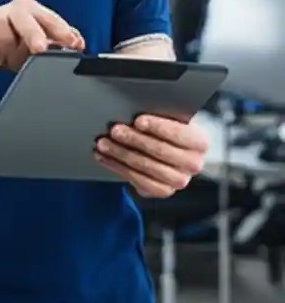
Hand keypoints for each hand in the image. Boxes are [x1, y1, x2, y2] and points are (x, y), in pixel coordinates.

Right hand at [0, 0, 84, 75]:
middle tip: (40, 49)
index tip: (73, 44)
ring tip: (8, 57)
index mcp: (30, 11)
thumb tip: (79, 41)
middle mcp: (11, 10)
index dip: (61, 30)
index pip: (48, 17)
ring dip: (7, 46)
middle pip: (23, 15)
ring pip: (0, 24)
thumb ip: (59, 42)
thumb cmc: (10, 50)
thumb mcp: (37, 48)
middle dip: (33, 32)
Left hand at [94, 115, 208, 197]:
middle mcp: (194, 163)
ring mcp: (179, 180)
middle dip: (134, 139)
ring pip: (147, 166)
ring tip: (103, 143)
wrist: (163, 154)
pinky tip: (104, 157)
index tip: (138, 120)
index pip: (181, 134)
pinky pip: (138, 180)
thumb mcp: (166, 121)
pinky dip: (118, 167)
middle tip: (114, 130)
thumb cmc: (163, 132)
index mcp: (199, 142)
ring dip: (121, 153)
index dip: (158, 127)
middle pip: (161, 151)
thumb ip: (157, 116)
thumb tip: (132, 111)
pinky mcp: (163, 191)